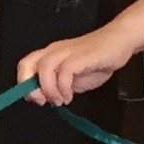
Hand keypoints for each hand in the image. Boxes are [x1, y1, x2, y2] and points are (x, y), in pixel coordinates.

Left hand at [19, 24, 135, 105]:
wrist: (120, 41)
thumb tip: (47, 98)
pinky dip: (63, 87)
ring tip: (61, 100)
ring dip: (49, 89)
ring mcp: (67, 51)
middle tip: (43, 101)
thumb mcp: (74, 79)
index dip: (24, 85)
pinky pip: (65, 71)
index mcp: (50, 54)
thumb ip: (59, 86)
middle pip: (28, 64)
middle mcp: (54, 51)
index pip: (25, 65)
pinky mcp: (81, 55)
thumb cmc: (97, 60)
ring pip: (45, 68)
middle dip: (30, 87)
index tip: (37, 100)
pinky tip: (70, 96)